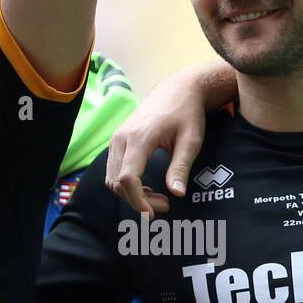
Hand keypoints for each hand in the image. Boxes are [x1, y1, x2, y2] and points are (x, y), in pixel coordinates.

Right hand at [105, 72, 208, 214]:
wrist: (177, 89)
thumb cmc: (186, 113)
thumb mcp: (191, 140)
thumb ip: (180, 167)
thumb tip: (176, 194)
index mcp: (139, 138)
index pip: (127, 178)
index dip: (137, 200)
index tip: (153, 213)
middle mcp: (121, 138)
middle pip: (116, 182)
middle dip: (136, 200)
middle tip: (164, 205)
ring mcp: (117, 138)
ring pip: (111, 177)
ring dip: (130, 193)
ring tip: (157, 197)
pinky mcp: (118, 140)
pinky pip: (114, 169)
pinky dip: (126, 183)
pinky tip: (146, 186)